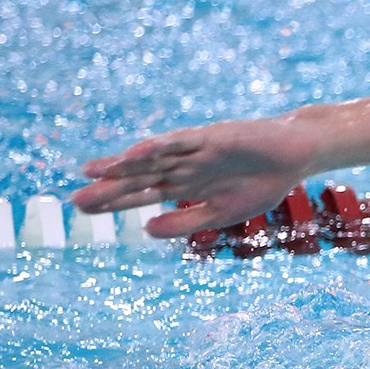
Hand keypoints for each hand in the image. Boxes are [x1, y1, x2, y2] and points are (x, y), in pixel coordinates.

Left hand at [72, 116, 319, 238]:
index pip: (142, 193)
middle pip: (139, 178)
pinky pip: (178, 143)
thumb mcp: (220, 213)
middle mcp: (182, 166)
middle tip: (75, 201)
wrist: (294, 156)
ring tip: (92, 172)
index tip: (84, 208)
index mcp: (186, 185)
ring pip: (151, 159)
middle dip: (109, 188)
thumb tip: (145, 231)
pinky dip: (156, 148)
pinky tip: (133, 155)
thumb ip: (184, 222)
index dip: (114, 200)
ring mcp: (193, 151)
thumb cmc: (261, 183)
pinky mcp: (210, 137)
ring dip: (123, 165)